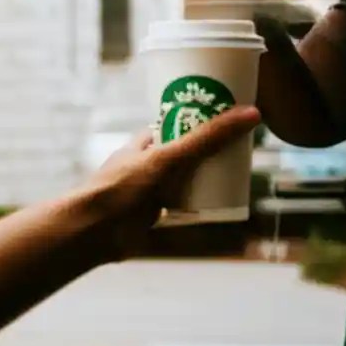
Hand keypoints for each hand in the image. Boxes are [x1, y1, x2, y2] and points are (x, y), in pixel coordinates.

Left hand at [84, 106, 261, 258]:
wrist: (94, 232)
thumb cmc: (124, 187)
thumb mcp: (170, 157)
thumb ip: (208, 138)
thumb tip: (251, 113)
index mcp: (144, 143)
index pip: (175, 123)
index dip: (200, 120)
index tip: (228, 119)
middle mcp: (146, 164)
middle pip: (184, 154)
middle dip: (208, 154)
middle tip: (241, 151)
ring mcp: (148, 191)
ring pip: (182, 181)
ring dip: (204, 181)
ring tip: (236, 177)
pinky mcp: (150, 217)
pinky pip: (179, 208)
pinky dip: (197, 207)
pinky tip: (217, 207)